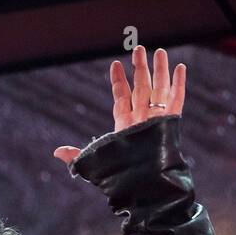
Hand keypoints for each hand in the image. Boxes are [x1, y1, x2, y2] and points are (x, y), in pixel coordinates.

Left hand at [53, 45, 185, 165]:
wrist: (141, 186)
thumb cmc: (117, 178)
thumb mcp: (92, 163)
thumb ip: (76, 156)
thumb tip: (56, 152)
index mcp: (124, 126)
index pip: (121, 97)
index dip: (118, 81)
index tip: (115, 64)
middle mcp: (141, 120)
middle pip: (141, 88)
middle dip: (139, 68)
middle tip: (138, 48)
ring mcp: (156, 120)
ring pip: (159, 89)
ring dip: (159, 70)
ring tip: (159, 51)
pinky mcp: (170, 123)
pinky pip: (176, 100)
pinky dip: (178, 84)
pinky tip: (179, 68)